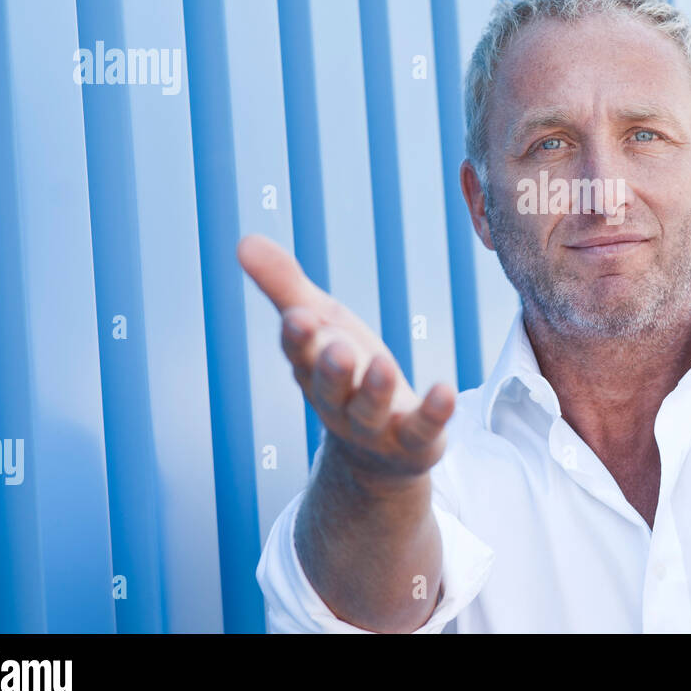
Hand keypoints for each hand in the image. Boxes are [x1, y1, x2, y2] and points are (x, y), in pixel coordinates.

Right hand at [236, 234, 456, 482]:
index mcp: (312, 369)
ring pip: (370, 410)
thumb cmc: (345, 371)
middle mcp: (338, 402)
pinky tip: (446, 391)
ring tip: (383, 366)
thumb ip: (285, 285)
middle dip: (332, 370)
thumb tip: (244, 240)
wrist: (377, 449)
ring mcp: (375, 426)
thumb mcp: (320, 322)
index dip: (299, 338)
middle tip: (337, 349)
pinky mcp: (413, 440)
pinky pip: (422, 429)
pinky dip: (434, 412)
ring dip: (376, 390)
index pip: (300, 353)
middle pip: (330, 388)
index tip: (298, 317)